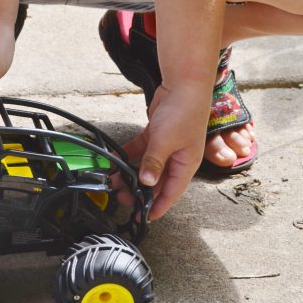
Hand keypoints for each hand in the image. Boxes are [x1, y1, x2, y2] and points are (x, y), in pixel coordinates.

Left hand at [122, 81, 211, 219]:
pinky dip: (129, 155)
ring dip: (132, 174)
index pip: (171, 193)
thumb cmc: (184, 112)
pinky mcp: (156, 134)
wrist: (184, 84)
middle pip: (157, 181)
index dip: (158, 206)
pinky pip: (141, 149)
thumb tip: (147, 183)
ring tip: (115, 182)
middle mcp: (177, 158)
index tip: (144, 218)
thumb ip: (155, 162)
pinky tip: (116, 160)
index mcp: (186, 164)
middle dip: (140, 191)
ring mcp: (166, 145)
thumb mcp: (166, 141)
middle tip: (123, 199)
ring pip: (147, 166)